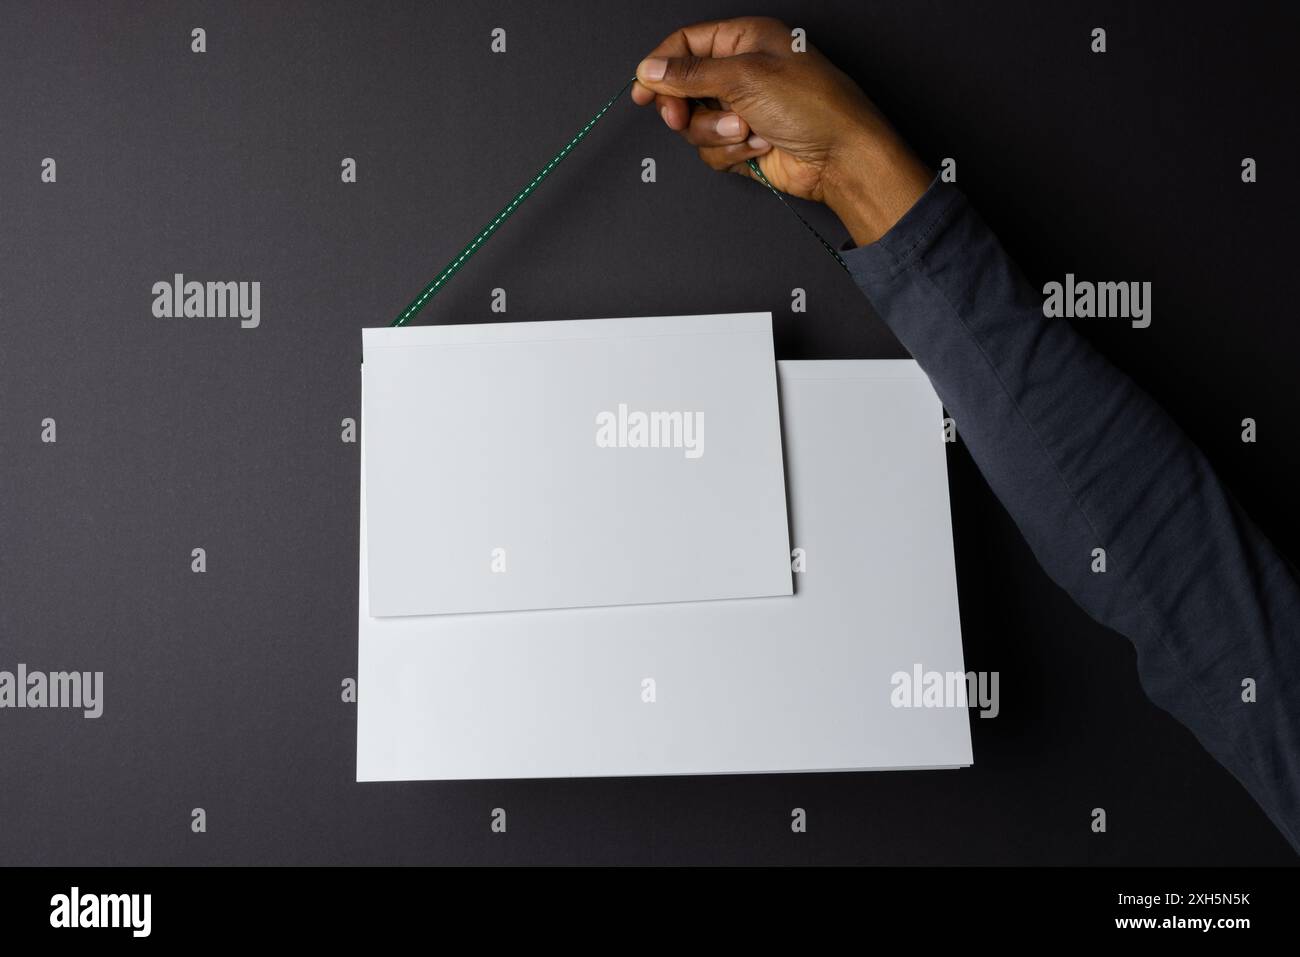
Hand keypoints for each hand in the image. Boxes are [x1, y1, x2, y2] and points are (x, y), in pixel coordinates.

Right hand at [632, 16, 932, 244]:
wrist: (842, 158)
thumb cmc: (813, 106)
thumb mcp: (745, 76)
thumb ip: (690, 73)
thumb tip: (651, 69)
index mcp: (744, 40)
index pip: (686, 45)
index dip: (659, 67)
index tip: (641, 91)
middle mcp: (741, 73)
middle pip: (683, 89)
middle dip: (685, 108)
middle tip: (682, 117)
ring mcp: (742, 110)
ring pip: (695, 125)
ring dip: (717, 134)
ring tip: (749, 131)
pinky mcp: (744, 145)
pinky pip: (712, 151)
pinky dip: (731, 153)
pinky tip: (761, 148)